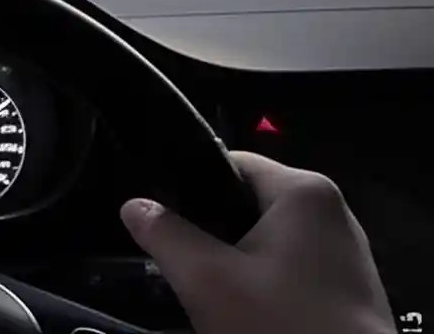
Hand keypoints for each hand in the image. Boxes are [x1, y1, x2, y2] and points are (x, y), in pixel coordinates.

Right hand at [120, 152, 395, 333]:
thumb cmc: (280, 325)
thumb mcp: (206, 281)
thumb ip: (164, 236)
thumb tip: (133, 205)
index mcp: (304, 191)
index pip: (230, 163)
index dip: (187, 186)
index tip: (162, 221)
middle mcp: (331, 212)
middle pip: (246, 203)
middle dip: (211, 233)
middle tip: (183, 265)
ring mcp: (344, 253)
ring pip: (265, 241)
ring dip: (235, 264)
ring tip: (211, 293)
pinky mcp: (346, 289)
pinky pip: (288, 269)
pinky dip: (262, 285)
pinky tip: (246, 313)